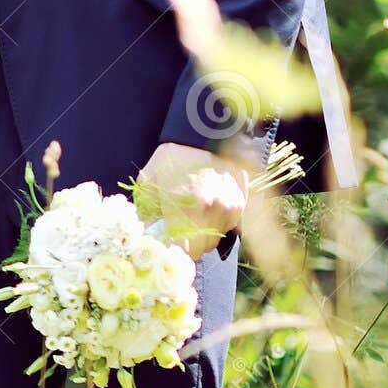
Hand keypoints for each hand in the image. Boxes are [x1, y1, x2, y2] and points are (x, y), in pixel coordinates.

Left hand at [139, 141, 248, 259]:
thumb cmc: (172, 157)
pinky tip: (206, 205)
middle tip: (175, 229)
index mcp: (185, 208)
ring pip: (214, 241)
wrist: (205, 133)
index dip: (171, 254)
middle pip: (198, 250)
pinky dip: (215, 222)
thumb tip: (145, 236)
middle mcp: (211, 212)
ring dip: (201, 234)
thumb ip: (146, 213)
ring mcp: (230, 209)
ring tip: (191, 213)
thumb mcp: (149, 181)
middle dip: (184, 244)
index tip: (164, 250)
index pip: (181, 253)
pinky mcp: (241, 204)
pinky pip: (226, 227)